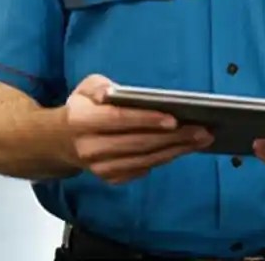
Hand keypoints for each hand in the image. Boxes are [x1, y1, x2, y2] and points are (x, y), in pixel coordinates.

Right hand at [63, 74, 212, 184]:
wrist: (62, 142)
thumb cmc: (82, 109)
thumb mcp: (84, 88)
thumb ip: (98, 86)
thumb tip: (113, 93)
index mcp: (81, 121)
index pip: (118, 120)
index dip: (146, 120)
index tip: (174, 119)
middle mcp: (90, 148)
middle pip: (138, 143)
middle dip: (173, 137)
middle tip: (202, 129)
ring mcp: (100, 168)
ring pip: (145, 159)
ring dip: (176, 150)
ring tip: (201, 139)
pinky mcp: (111, 178)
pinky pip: (144, 169)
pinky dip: (166, 158)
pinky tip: (184, 148)